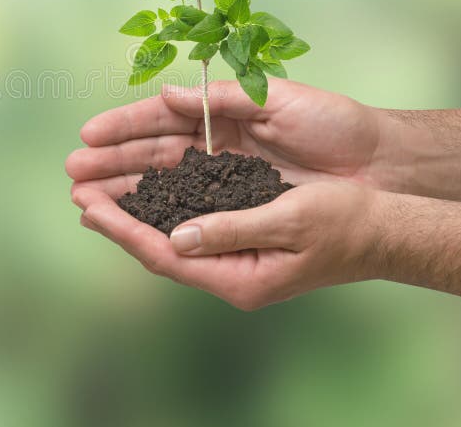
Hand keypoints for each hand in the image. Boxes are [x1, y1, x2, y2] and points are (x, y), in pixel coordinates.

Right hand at [66, 79, 384, 190]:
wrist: (378, 164)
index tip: (88, 134)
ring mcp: (221, 180)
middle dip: (110, 163)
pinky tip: (128, 219)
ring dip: (123, 190)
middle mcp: (214, 148)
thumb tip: (168, 94)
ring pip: (162, 185)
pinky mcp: (236, 208)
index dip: (123, 126)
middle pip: (151, 155)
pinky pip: (189, 211)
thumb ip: (224, 98)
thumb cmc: (333, 123)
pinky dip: (157, 215)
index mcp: (220, 115)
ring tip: (85, 197)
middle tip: (72, 173)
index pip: (161, 120)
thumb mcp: (278, 98)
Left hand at [74, 178, 383, 309]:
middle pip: (157, 242)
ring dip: (133, 203)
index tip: (86, 205)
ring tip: (96, 183)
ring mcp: (233, 250)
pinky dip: (162, 198)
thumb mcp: (289, 222)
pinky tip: (144, 183)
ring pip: (169, 227)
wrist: (383, 226)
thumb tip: (177, 238)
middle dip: (115, 214)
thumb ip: (230, 231)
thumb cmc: (345, 223)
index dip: (122, 228)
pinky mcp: (240, 228)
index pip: (165, 254)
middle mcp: (229, 268)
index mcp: (239, 276)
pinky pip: (190, 216)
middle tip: (77, 188)